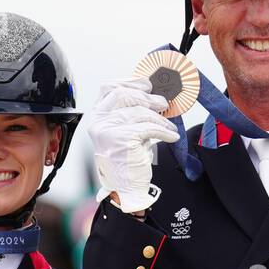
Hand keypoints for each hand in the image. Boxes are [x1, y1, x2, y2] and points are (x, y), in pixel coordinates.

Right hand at [88, 78, 178, 214]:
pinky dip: (164, 131)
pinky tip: (172, 135)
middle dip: (147, 97)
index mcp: (97, 116)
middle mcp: (98, 122)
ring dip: (159, 118)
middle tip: (163, 104)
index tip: (147, 84)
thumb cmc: (127, 158)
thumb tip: (154, 95)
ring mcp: (107, 131)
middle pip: (123, 95)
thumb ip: (130, 112)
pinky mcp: (121, 141)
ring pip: (139, 112)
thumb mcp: (124, 130)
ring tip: (169, 125)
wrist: (126, 187)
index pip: (109, 88)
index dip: (129, 82)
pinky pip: (148, 128)